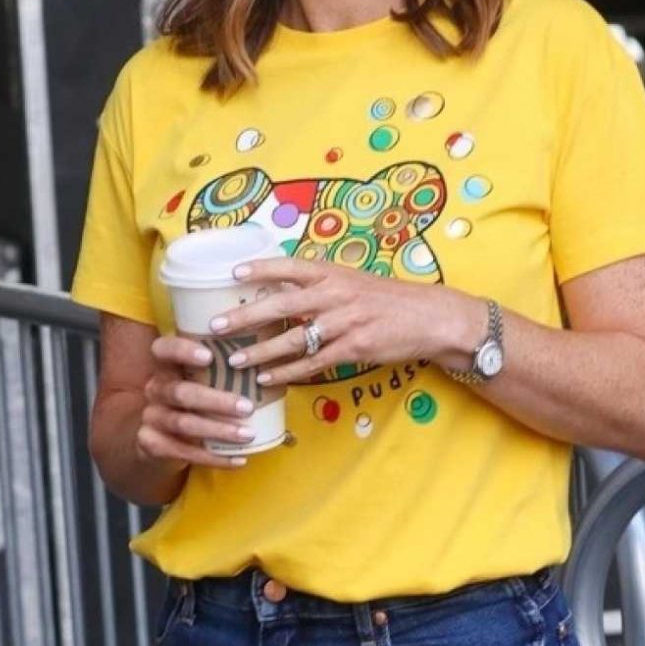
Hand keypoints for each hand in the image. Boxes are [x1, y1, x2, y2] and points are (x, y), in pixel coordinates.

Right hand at [135, 331, 258, 468]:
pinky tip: (239, 460)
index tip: (210, 357)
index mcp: (166, 366)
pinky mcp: (152, 444)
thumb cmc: (197, 401)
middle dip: (215, 401)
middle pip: (180, 392)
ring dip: (218, 430)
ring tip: (248, 435)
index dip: (182, 350)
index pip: (163, 349)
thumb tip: (270, 364)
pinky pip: (183, 452)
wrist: (164, 439)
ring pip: (183, 424)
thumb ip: (223, 370)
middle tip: (247, 407)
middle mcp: (154, 389)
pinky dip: (214, 458)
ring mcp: (151, 418)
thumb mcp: (202, 381)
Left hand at [212, 254, 481, 388]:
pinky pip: (314, 364)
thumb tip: (281, 290)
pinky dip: (288, 372)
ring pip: (293, 339)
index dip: (260, 268)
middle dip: (245, 317)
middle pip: (280, 305)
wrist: (429, 317)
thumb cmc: (387, 299)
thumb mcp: (353, 280)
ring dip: (261, 352)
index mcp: (333, 272)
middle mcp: (335, 294)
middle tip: (215, 326)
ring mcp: (344, 323)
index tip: (232, 274)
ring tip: (235, 361)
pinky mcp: (354, 349)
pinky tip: (268, 379)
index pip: (289, 266)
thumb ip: (320, 284)